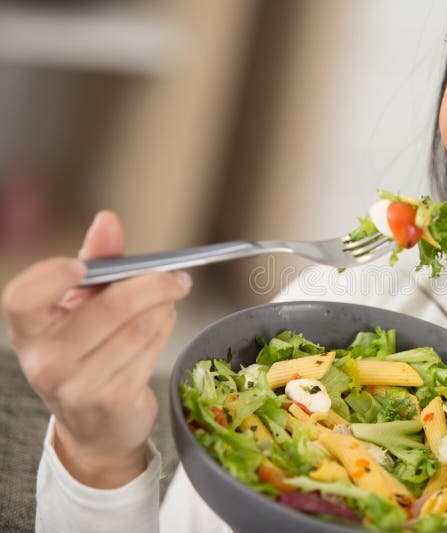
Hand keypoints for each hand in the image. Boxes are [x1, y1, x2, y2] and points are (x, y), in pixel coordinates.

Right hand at [1, 211, 191, 487]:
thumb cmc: (87, 350)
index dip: (51, 278)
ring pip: (140, 327)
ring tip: (167, 303)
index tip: (82, 265)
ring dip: (164, 309)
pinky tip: (162, 325)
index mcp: (28, 329)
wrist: (96, 424)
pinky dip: (165, 330)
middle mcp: (45, 360)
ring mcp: (77, 385)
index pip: (22, 298)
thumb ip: (96, 262)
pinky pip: (152, 350)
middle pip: (110, 307)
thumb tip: (108, 220)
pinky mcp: (112, 400)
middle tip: (177, 276)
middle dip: (153, 285)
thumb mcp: (81, 305)